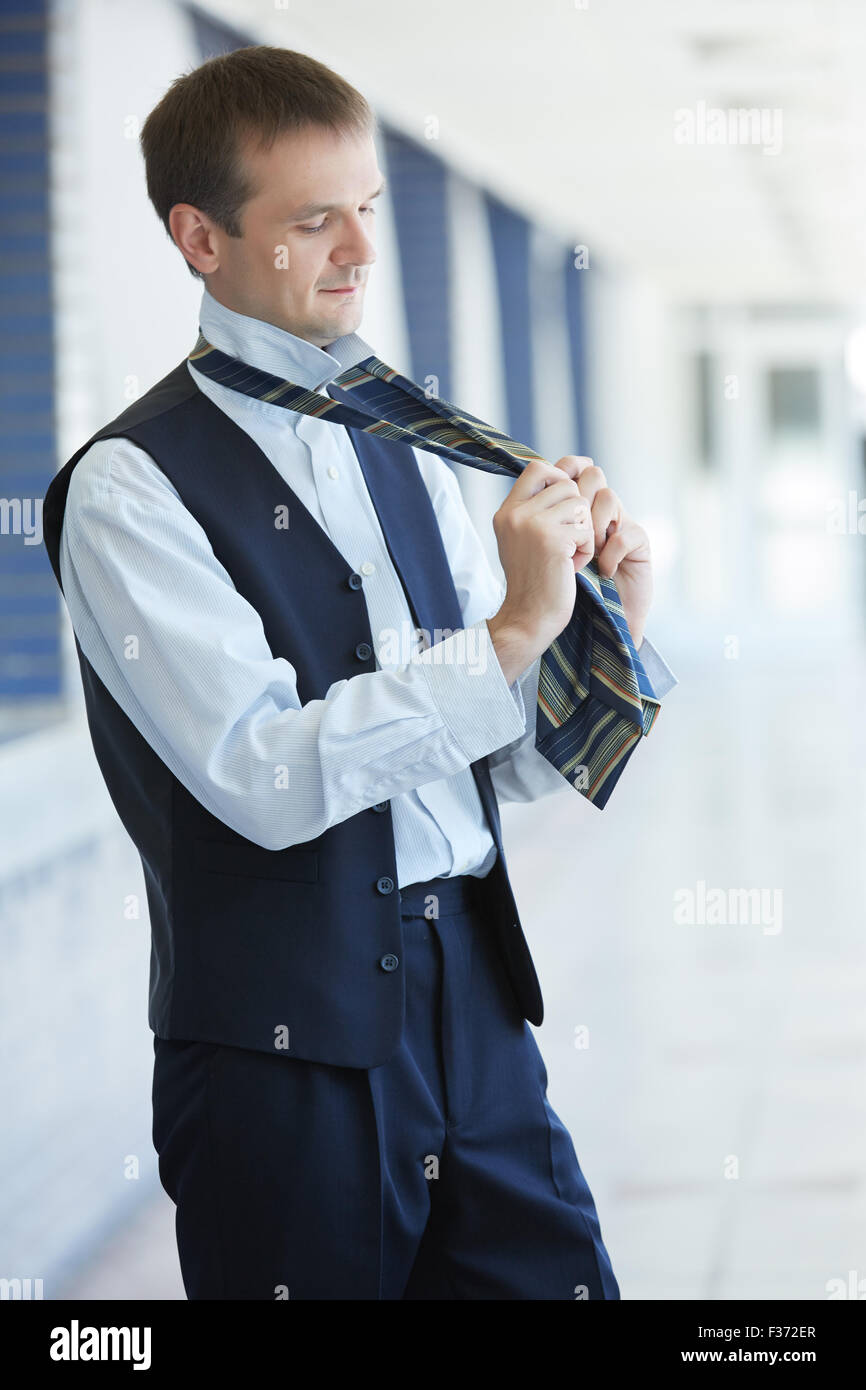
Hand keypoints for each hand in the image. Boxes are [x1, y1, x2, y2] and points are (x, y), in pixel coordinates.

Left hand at [551, 456, 652, 647]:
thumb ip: (537, 517)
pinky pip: (623, 535)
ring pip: (609, 497)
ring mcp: (622, 523)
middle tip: (564, 536)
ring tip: (582, 558)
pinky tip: (603, 572)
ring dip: (589, 531)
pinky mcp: (639, 545)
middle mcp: (601, 509)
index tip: (548, 506)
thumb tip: (520, 490)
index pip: (573, 467)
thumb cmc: (557, 587)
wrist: (586, 623)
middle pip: (593, 474)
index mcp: (577, 506)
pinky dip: (608, 556)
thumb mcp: (540, 548)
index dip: (561, 476)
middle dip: (573, 506)